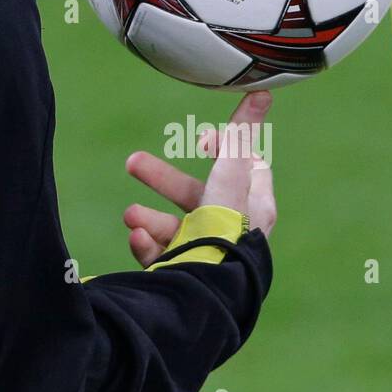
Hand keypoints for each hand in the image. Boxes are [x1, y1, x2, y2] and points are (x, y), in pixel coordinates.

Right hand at [123, 90, 275, 267]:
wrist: (204, 295)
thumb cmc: (223, 233)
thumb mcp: (229, 178)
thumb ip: (238, 139)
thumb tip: (261, 95)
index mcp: (253, 208)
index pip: (246, 168)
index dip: (225, 148)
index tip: (202, 137)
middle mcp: (231, 230)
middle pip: (194, 193)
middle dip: (161, 177)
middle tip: (131, 162)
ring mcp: (206, 254)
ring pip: (171, 226)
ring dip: (147, 217)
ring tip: (130, 216)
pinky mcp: (183, 275)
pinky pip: (160, 254)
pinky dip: (147, 244)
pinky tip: (138, 238)